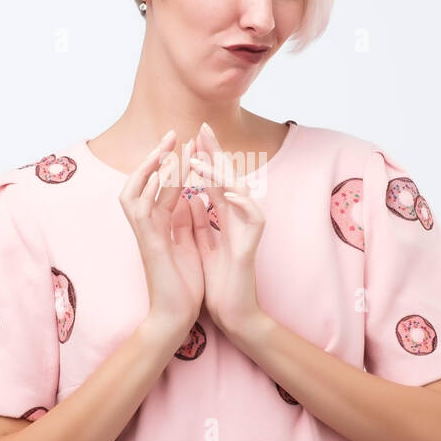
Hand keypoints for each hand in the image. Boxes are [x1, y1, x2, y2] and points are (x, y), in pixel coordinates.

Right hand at [118, 130, 204, 342]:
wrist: (176, 317)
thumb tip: (189, 199)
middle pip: (143, 182)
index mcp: (160, 226)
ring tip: (165, 147)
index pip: (164, 186)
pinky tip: (160, 174)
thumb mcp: (188, 246)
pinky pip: (142, 211)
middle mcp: (148, 226)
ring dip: (149, 167)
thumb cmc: (183, 286)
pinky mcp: (148, 245)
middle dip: (156, 157)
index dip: (174, 164)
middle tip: (172, 135)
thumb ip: (185, 223)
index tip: (187, 144)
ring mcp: (144, 234)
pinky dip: (149, 191)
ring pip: (135, 191)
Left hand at [186, 121, 266, 338]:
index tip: (188, 136)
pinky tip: (225, 191)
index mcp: (224, 217)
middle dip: (215, 152)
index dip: (203, 157)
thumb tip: (190, 199)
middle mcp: (238, 218)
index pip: (212, 180)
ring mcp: (248, 228)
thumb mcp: (202, 245)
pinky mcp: (252, 244)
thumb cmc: (219, 282)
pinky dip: (239, 201)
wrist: (232, 312)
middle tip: (202, 128)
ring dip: (219, 173)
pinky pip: (252, 216)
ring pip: (240, 190)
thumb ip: (199, 222)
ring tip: (199, 160)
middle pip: (228, 176)